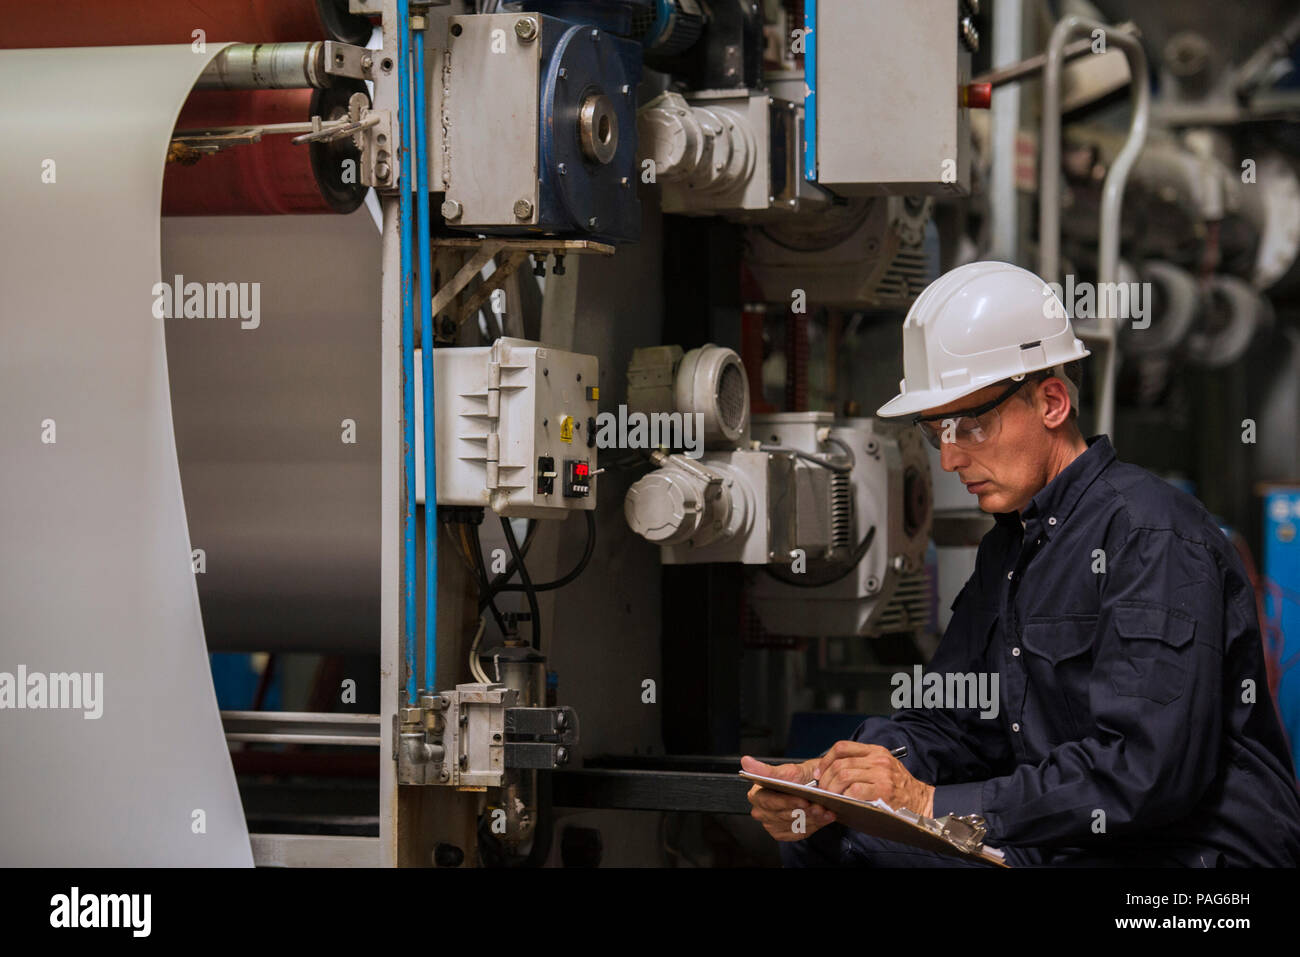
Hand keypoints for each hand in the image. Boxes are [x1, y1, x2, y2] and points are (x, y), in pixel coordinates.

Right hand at [741, 754, 836, 841]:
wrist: (810, 785)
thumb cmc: (796, 777)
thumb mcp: (784, 770)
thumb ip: (765, 770)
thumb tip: (745, 760)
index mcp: (756, 795)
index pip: (770, 802)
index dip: (788, 802)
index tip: (804, 800)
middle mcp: (760, 812)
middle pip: (783, 815)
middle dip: (803, 811)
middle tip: (820, 806)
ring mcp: (771, 824)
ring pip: (793, 825)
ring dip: (812, 819)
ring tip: (826, 811)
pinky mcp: (783, 833)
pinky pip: (799, 833)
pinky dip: (815, 825)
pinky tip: (825, 817)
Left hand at [815, 741, 934, 815]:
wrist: (922, 801)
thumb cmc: (899, 788)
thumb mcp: (882, 768)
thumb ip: (861, 766)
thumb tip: (831, 774)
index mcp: (875, 751)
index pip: (842, 747)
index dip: (825, 760)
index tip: (819, 773)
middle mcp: (877, 759)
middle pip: (840, 763)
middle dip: (825, 779)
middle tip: (822, 790)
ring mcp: (881, 774)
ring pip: (844, 775)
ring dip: (832, 788)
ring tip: (830, 797)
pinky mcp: (883, 790)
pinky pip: (855, 790)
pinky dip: (844, 796)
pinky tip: (844, 802)